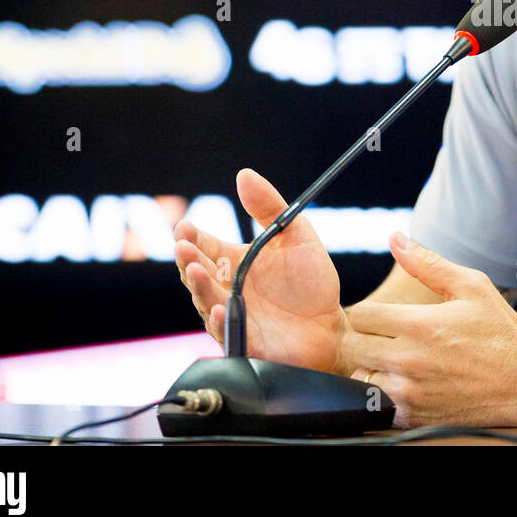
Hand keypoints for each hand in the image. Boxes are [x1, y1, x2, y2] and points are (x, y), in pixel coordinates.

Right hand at [171, 168, 348, 374]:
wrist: (332, 326)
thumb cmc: (311, 283)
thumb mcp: (296, 236)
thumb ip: (269, 207)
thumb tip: (244, 174)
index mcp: (234, 261)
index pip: (204, 246)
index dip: (191, 237)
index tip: (184, 227)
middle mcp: (228, 288)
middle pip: (198, 273)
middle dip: (188, 259)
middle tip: (184, 246)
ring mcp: (233, 315)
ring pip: (207, 302)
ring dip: (199, 287)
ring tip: (195, 271)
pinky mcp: (245, 342)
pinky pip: (228, 333)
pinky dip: (221, 321)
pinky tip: (220, 309)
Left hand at [344, 232, 516, 427]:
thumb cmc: (501, 331)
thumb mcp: (472, 286)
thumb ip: (428, 263)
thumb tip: (395, 238)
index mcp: (420, 324)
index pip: (361, 315)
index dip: (370, 313)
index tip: (385, 317)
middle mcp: (410, 359)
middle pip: (354, 347)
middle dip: (366, 338)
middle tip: (386, 338)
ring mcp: (411, 392)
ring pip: (362, 377)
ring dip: (374, 368)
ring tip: (397, 362)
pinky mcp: (416, 417)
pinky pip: (378, 406)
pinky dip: (385, 395)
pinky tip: (407, 384)